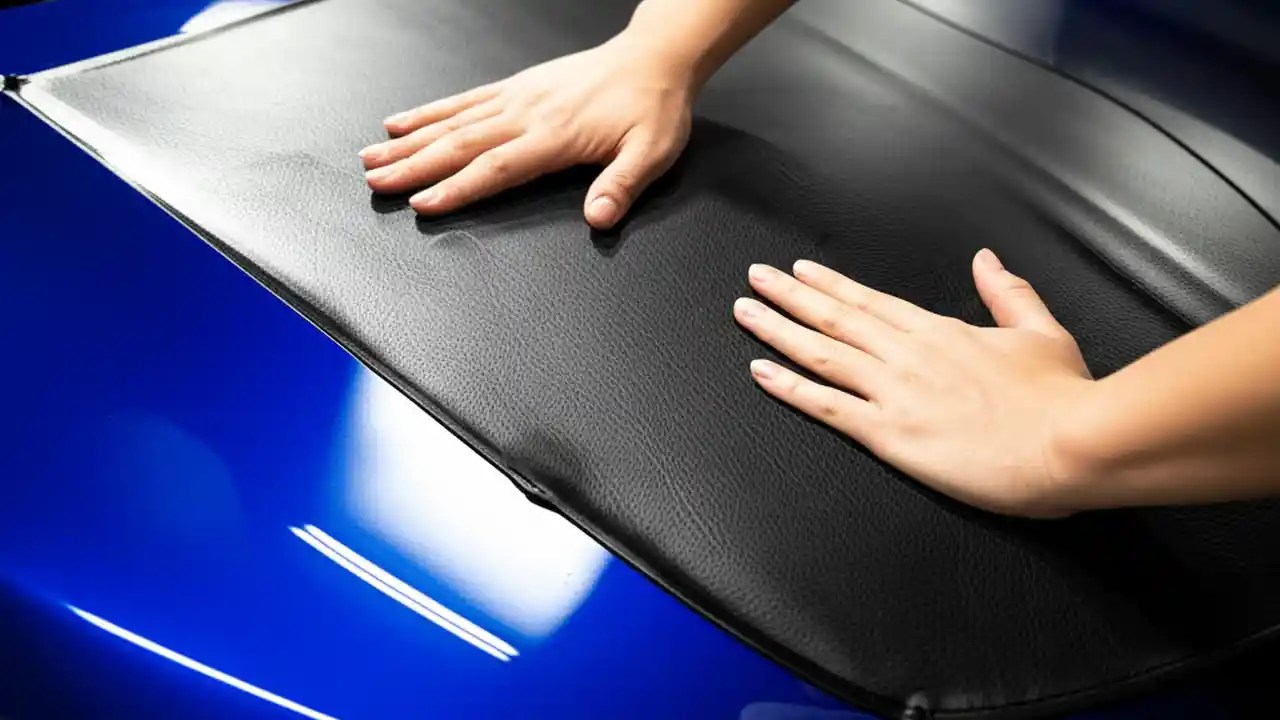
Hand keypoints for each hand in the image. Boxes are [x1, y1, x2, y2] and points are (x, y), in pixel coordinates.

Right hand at [361, 33, 694, 228]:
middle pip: (461, 145)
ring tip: (372, 156)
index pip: (497, 168)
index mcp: (555, 136)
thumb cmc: (653, 109)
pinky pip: (465, 100)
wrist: (654, 58)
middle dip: (414, 166)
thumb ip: (621, 187)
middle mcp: (527, 114)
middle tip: (376, 183)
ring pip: (453, 123)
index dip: (458, 188)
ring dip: (410, 141)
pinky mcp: (516, 87)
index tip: (422, 204)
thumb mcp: (651, 154)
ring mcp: (517, 97)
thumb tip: (598, 218)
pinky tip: (402, 122)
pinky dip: (430, 112)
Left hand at [733, 250, 1095, 517]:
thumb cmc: (1063, 395)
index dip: (831, 284)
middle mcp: (908, 353)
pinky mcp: (891, 433)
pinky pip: (827, 405)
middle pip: (835, 316)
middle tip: (753, 278)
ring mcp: (895, 391)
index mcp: (941, 330)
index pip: (871, 300)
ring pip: (821, 352)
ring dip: (777, 329)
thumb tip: (987, 259)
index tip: (800, 270)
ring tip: (744, 311)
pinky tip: (759, 371)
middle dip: (789, 295)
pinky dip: (790, 387)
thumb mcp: (1041, 330)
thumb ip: (1009, 292)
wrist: (1072, 443)